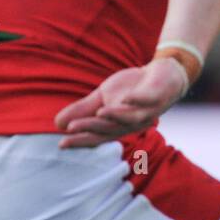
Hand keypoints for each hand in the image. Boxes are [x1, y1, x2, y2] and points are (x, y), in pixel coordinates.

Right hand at [55, 58, 188, 147]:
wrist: (160, 75)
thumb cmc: (130, 90)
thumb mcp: (103, 98)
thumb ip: (84, 109)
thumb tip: (58, 123)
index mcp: (117, 125)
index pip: (97, 135)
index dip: (80, 140)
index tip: (61, 144)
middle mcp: (131, 123)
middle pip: (110, 129)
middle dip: (91, 128)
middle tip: (72, 128)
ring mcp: (146, 111)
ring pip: (131, 118)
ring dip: (116, 116)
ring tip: (99, 112)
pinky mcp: (157, 97)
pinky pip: (148, 99)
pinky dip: (138, 100)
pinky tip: (128, 98)